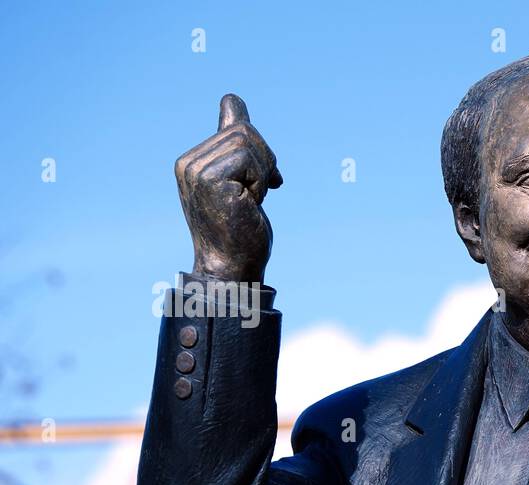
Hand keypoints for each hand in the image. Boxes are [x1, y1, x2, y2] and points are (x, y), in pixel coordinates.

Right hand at [174, 93, 282, 282]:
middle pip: (245, 131)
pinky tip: (249, 202)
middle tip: (259, 193)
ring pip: (247, 141)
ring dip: (262, 172)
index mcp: (192, 160)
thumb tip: (230, 97)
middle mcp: (187, 163)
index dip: (260, 151)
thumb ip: (234, 141)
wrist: (234, 266)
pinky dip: (259, 180)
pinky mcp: (209, 180)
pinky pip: (248, 158)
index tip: (263, 181)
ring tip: (251, 199)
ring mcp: (195, 170)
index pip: (237, 126)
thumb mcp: (241, 176)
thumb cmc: (241, 228)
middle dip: (265, 161)